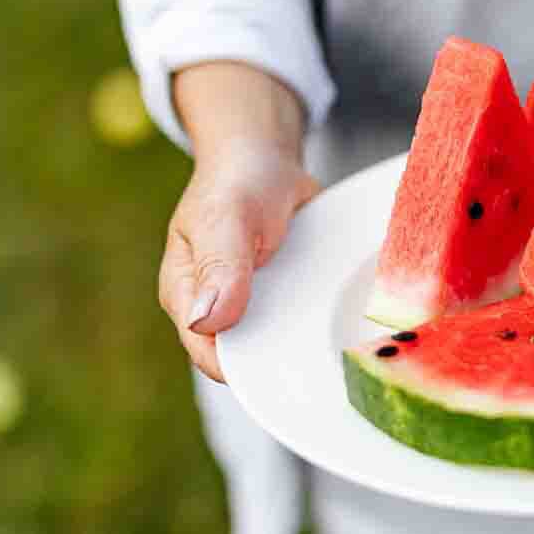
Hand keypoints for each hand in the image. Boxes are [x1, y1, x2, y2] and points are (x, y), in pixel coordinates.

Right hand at [159, 62, 319, 380]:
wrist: (264, 159)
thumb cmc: (235, 183)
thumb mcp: (226, 218)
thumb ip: (219, 266)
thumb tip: (205, 321)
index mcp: (186, 297)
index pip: (210, 356)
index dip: (247, 373)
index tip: (291, 375)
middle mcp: (216, 309)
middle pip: (248, 359)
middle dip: (282, 367)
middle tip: (327, 366)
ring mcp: (250, 305)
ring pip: (277, 344)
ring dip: (306, 347)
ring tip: (344, 350)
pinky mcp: (280, 297)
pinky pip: (298, 322)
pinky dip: (319, 322)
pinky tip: (348, 326)